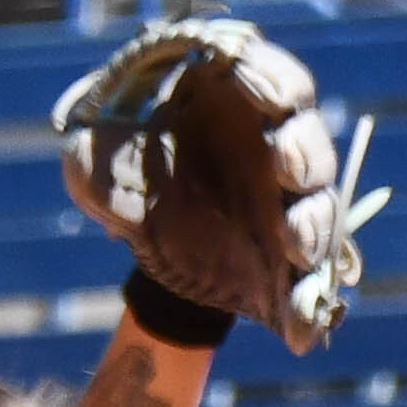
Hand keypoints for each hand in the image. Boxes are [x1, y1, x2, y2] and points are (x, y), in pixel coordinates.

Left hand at [54, 12, 380, 352]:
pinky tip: (298, 329)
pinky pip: (313, 281)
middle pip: (311, 142)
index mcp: (234, 102)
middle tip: (290, 170)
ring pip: (322, 209)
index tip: (268, 98)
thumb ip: (90, 152)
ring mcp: (289, 203)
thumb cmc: (126, 171)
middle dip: (307, 155)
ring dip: (316, 227)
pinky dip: (309, 305)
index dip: (276, 81)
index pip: (274, 76)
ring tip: (295, 246)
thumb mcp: (94, 159)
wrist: (146, 233)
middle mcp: (274, 147)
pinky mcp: (292, 258)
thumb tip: (85, 152)